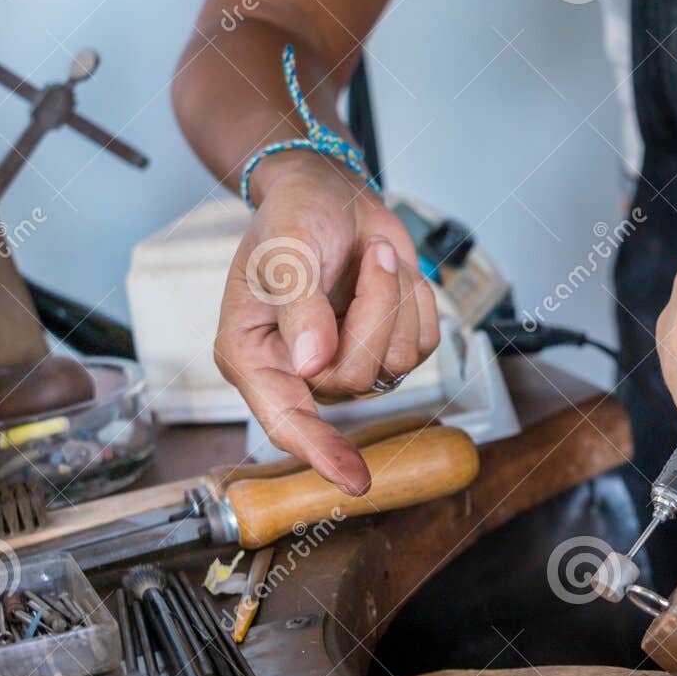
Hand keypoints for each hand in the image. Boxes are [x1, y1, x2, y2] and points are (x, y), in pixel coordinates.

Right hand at [213, 152, 438, 494]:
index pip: (286, 419)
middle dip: (375, 312)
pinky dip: (417, 301)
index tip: (355, 482)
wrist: (330, 193)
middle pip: (357, 377)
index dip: (321, 451)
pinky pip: (424, 344)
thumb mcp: (285, 246)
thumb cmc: (294, 217)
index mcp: (252, 354)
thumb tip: (311, 365)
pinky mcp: (390, 349)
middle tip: (369, 257)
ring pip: (396, 363)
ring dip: (396, 299)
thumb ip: (297, 304)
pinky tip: (390, 275)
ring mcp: (348, 364)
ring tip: (372, 258)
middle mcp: (298, 372)